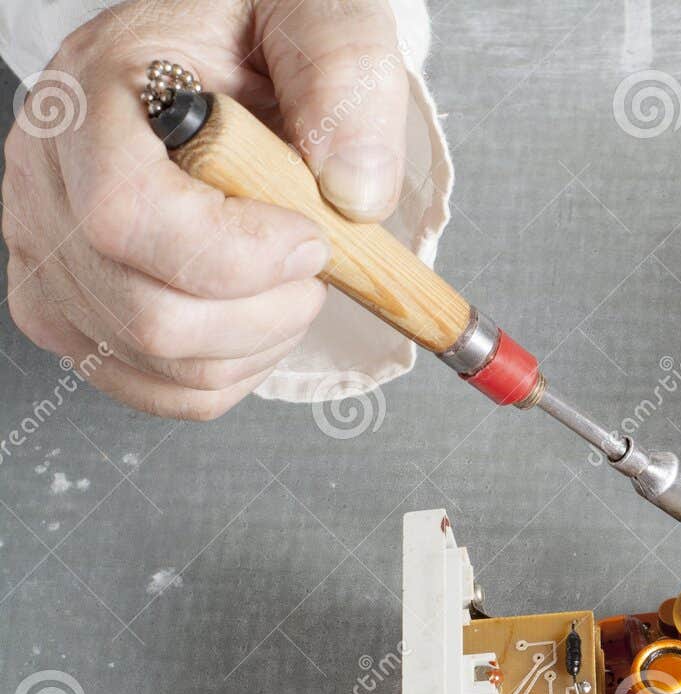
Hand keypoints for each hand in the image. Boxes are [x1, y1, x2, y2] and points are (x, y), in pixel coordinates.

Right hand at [3, 0, 409, 418]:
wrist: (234, 58)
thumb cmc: (265, 36)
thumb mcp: (320, 19)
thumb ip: (344, 79)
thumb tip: (353, 192)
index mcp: (94, 94)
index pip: (126, 215)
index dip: (235, 255)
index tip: (309, 236)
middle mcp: (47, 176)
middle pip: (145, 313)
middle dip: (265, 311)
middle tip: (314, 258)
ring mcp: (48, 251)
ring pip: (157, 360)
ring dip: (259, 340)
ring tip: (289, 277)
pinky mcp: (72, 308)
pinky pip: (158, 389)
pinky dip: (231, 371)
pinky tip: (257, 315)